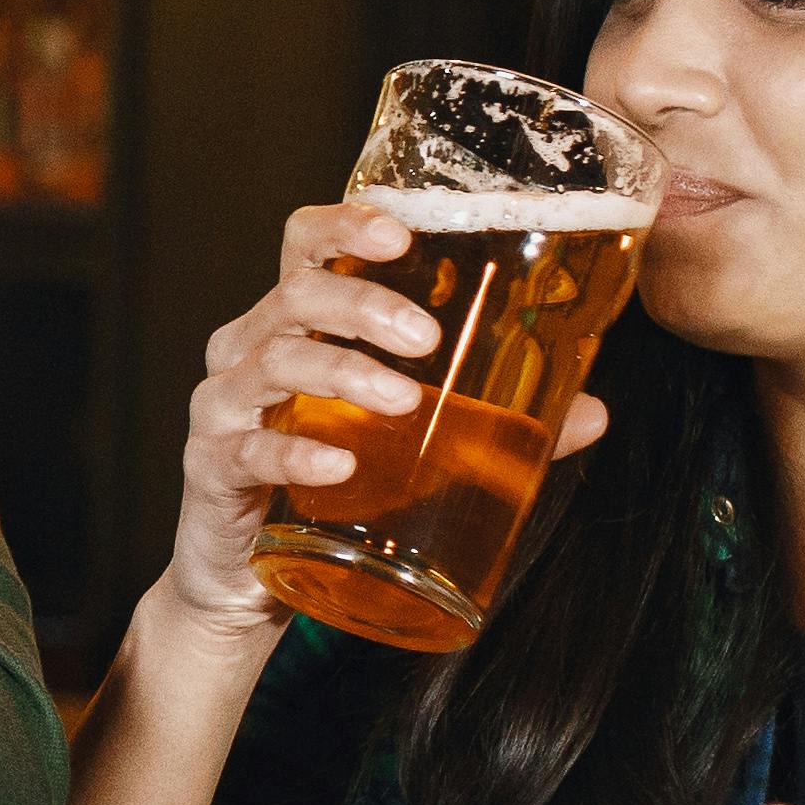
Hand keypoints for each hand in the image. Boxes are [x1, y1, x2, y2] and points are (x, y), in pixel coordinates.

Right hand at [165, 200, 606, 632]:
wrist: (246, 578)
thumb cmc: (330, 485)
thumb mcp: (408, 444)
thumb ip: (493, 424)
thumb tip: (593, 412)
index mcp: (295, 325)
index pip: (305, 246)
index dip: (344, 225)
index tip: (400, 232)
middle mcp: (249, 350)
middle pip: (297, 295)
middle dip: (365, 306)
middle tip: (428, 339)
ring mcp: (223, 406)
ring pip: (276, 361)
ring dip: (344, 371)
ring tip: (405, 402)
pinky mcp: (211, 466)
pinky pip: (248, 446)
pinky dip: (295, 451)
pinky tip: (340, 466)